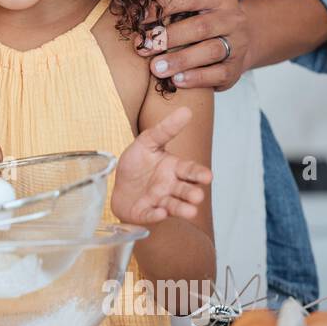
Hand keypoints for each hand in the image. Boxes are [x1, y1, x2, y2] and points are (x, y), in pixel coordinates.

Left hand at [110, 107, 212, 224]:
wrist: (118, 186)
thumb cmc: (137, 164)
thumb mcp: (147, 142)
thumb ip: (165, 129)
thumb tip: (187, 110)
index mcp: (174, 169)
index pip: (190, 171)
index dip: (199, 174)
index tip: (208, 176)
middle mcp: (170, 187)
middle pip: (185, 191)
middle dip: (192, 194)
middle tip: (198, 196)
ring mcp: (159, 201)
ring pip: (174, 206)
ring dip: (182, 209)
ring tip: (190, 211)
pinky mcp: (144, 213)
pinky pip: (151, 215)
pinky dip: (155, 215)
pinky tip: (160, 212)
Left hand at [137, 0, 249, 89]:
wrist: (239, 39)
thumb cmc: (205, 13)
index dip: (163, 5)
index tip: (137, 16)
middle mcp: (232, 17)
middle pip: (200, 26)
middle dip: (168, 36)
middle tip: (142, 46)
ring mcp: (236, 44)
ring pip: (210, 51)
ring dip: (180, 60)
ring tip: (155, 68)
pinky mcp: (235, 69)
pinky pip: (218, 74)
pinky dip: (197, 78)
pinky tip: (177, 81)